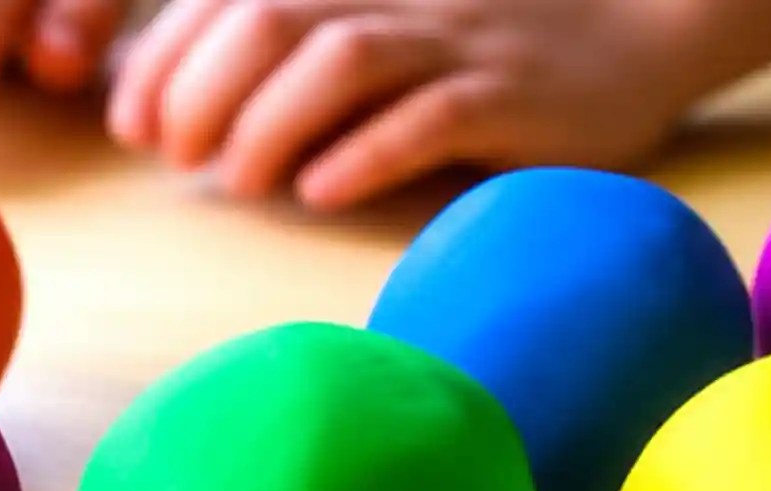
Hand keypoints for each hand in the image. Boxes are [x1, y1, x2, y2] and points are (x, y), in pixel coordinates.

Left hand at [108, 0, 690, 209]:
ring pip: (340, 59)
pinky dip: (363, 154)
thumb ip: (294, 60)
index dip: (163, 57)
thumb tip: (188, 116)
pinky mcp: (511, 96)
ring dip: (269, 124)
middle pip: (268, 19)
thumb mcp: (380, 34)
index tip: (133, 123)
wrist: (637, 29)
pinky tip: (321, 192)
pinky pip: (429, 117)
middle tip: (179, 157)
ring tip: (243, 181)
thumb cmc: (478, 50)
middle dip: (200, 92)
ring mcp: (457, 41)